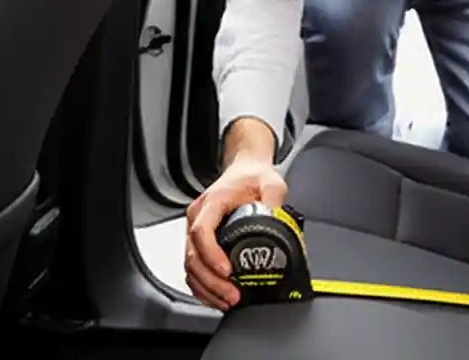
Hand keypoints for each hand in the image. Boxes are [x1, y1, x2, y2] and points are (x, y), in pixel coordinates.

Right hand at [184, 132, 286, 310]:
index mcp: (213, 202)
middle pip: (192, 255)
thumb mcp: (271, 182)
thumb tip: (278, 220)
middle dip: (211, 281)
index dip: (211, 255)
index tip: (227, 271)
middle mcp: (198, 216)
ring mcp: (195, 229)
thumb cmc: (253, 176)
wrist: (244, 169)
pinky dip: (202, 285)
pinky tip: (216, 296)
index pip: (202, 231)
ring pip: (190, 266)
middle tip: (232, 295)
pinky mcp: (198, 240)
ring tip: (227, 300)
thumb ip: (275, 199)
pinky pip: (193, 267)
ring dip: (206, 287)